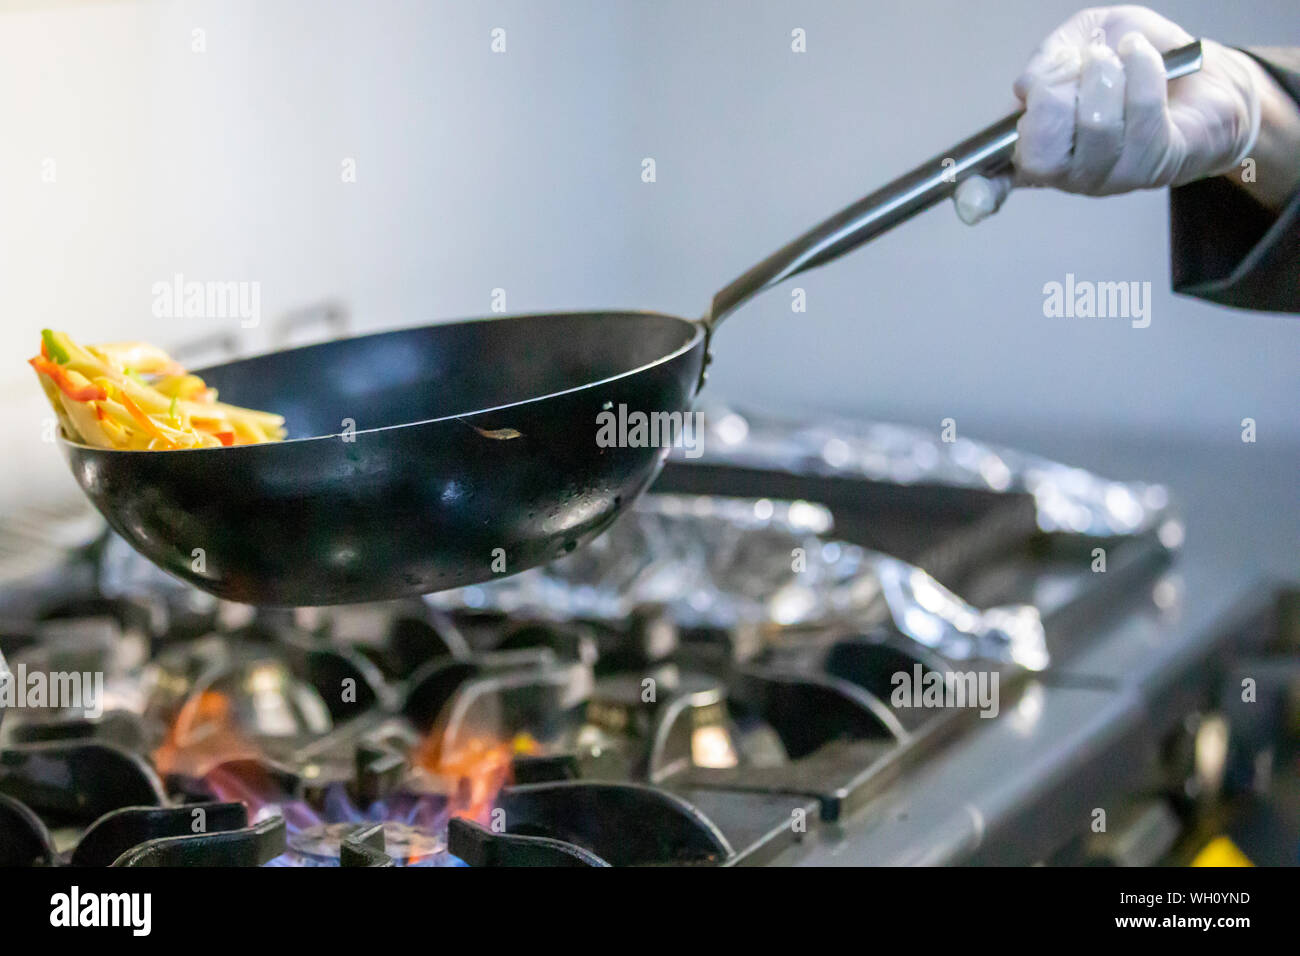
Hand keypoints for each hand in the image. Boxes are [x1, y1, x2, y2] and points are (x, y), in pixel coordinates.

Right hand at [954, 5, 1265, 223]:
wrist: (1210, 76)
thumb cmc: (1139, 59)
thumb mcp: (1086, 38)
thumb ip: (1053, 57)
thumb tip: (1030, 87)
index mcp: (1038, 145)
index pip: (997, 179)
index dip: (980, 191)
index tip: (969, 201)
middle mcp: (1067, 172)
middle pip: (1041, 149)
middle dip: (1060, 91)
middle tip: (1086, 63)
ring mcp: (1109, 176)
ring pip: (1094, 127)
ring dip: (1107, 73)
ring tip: (1121, 54)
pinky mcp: (1155, 167)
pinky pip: (1141, 118)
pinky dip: (1141, 72)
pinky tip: (1142, 55)